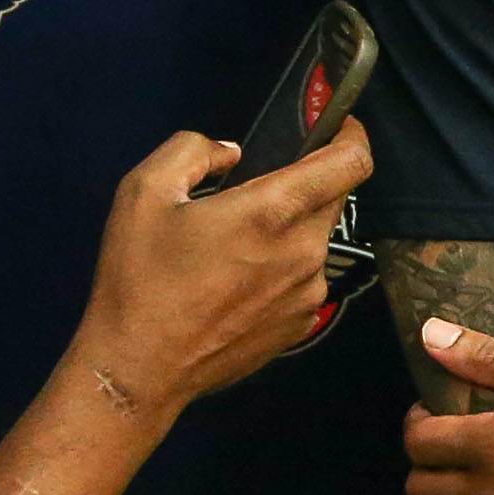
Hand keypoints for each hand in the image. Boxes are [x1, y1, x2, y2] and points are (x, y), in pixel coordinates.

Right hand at [71, 117, 373, 408]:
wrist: (141, 368)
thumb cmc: (140, 278)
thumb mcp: (145, 191)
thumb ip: (193, 150)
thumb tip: (232, 154)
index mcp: (274, 211)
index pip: (351, 163)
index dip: (353, 136)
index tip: (340, 126)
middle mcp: (306, 252)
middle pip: (332, 199)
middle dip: (306, 184)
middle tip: (255, 191)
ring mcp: (308, 295)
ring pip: (315, 240)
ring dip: (288, 230)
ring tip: (232, 247)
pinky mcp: (300, 326)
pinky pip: (303, 280)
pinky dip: (282, 269)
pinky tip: (235, 284)